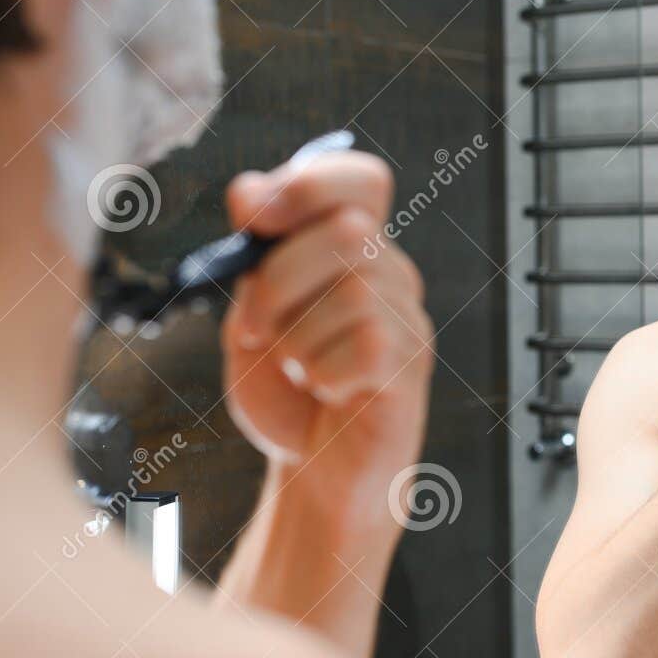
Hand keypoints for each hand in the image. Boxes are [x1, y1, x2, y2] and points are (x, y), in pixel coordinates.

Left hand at [219, 149, 433, 516]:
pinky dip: (323, 372)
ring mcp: (407, 321)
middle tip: (257, 330)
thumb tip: (248, 190)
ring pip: (354, 291)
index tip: (253, 213)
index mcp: (352, 253)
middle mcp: (390, 277)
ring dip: (297, 336)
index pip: (361, 181)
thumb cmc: (287, 396)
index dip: (312, 181)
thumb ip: (252, 259)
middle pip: (349, 231)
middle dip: (281, 279)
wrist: (312, 477)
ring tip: (294, 369)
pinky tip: (324, 392)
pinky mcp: (409, 368)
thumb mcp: (250, 318)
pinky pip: (366, 344)